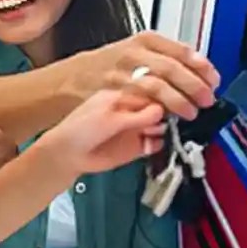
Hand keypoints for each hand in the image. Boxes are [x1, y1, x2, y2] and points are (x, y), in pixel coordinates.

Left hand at [43, 89, 166, 174]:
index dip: (165, 96)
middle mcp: (132, 111)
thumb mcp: (110, 119)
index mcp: (123, 96)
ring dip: (165, 129)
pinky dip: (159, 145)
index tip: (178, 100)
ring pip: (160, 126)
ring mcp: (135, 129)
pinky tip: (156, 144)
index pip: (151, 92)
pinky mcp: (136, 147)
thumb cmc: (80, 129)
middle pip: (159, 109)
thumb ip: (136, 116)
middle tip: (173, 117)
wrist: (68, 155)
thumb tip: (161, 110)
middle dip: (168, 113)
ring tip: (161, 131)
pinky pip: (154, 144)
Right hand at [67, 31, 220, 119]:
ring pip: (156, 86)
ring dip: (178, 101)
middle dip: (194, 86)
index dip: (201, 67)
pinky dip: (156, 110)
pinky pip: (139, 102)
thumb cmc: (105, 67)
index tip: (213, 79)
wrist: (69, 80)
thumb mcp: (135, 52)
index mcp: (143, 41)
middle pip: (171, 68)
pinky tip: (166, 117)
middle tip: (206, 98)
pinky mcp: (113, 94)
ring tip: (189, 112)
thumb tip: (199, 74)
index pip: (180, 50)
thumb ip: (164, 59)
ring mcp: (121, 74)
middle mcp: (132, 54)